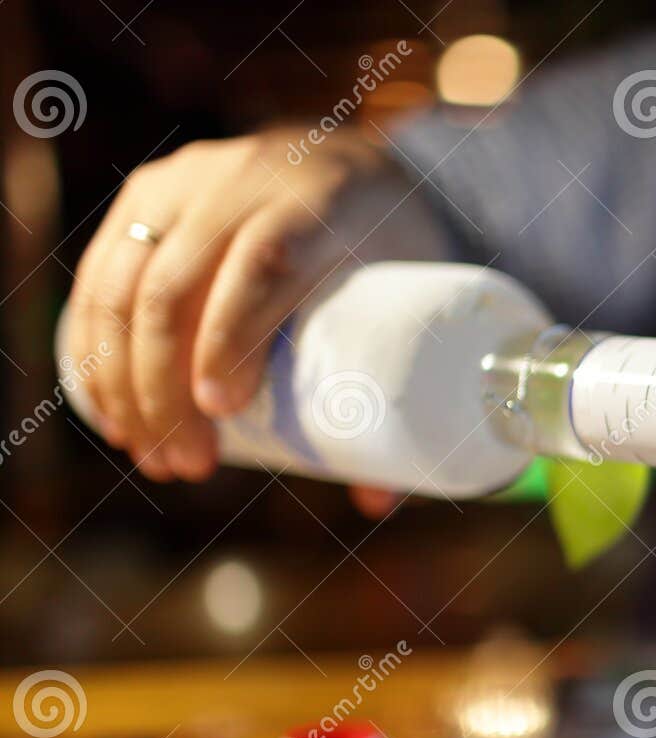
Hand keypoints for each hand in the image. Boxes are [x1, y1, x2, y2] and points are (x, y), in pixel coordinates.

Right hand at [63, 127, 449, 482]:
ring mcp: (188, 181)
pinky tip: (108, 409)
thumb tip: (374, 501)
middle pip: (180, 284)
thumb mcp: (409, 300)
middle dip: (168, 387)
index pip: (266, 262)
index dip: (233, 335)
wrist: (356, 166)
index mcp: (322, 201)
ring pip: (128, 283)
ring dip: (126, 382)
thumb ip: (399, 393)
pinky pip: (103, 273)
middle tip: (189, 466)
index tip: (222, 411)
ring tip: (152, 455)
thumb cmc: (392, 251)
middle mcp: (247, 179)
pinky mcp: (149, 194)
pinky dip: (95, 347)